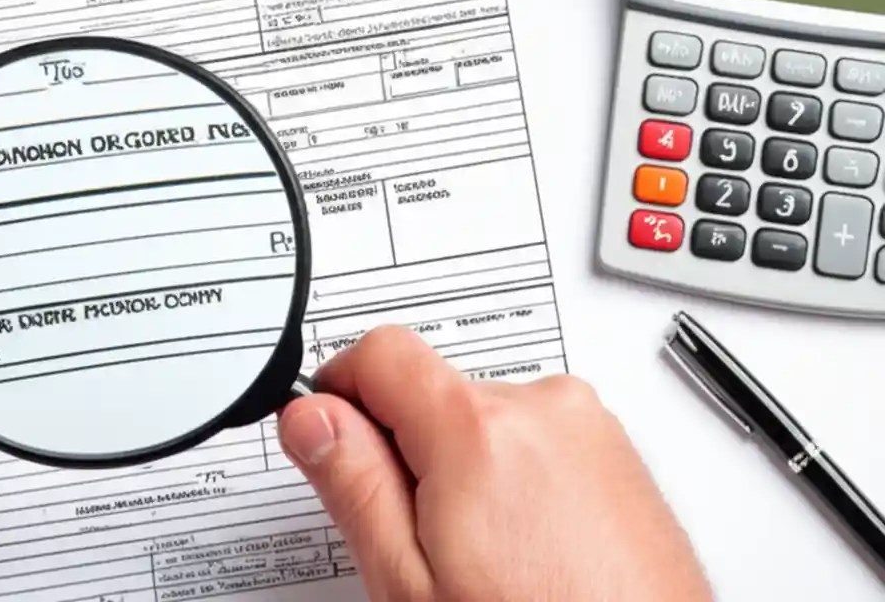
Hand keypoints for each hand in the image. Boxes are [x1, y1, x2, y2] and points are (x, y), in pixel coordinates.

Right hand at [277, 326, 713, 601]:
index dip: (338, 391)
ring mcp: (590, 429)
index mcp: (479, 431)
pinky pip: (537, 438)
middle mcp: (543, 408)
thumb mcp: (411, 583)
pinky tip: (526, 550)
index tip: (331, 437)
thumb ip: (354, 484)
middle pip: (433, 391)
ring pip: (486, 418)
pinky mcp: (618, 452)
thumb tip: (310, 417)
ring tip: (487, 557)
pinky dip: (517, 479)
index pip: (379, 351)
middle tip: (420, 540)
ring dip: (467, 468)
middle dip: (409, 450)